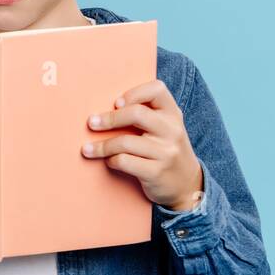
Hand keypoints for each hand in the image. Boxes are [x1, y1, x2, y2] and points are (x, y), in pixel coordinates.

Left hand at [81, 79, 203, 211]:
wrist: (187, 185)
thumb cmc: (166, 150)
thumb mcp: (165, 128)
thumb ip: (147, 114)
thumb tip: (104, 107)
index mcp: (173, 114)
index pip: (157, 89)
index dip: (134, 93)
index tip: (117, 103)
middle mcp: (172, 130)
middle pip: (136, 114)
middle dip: (109, 119)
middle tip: (92, 123)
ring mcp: (166, 152)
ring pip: (125, 142)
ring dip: (102, 146)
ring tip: (87, 149)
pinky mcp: (157, 172)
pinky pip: (125, 161)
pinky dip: (111, 161)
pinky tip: (109, 161)